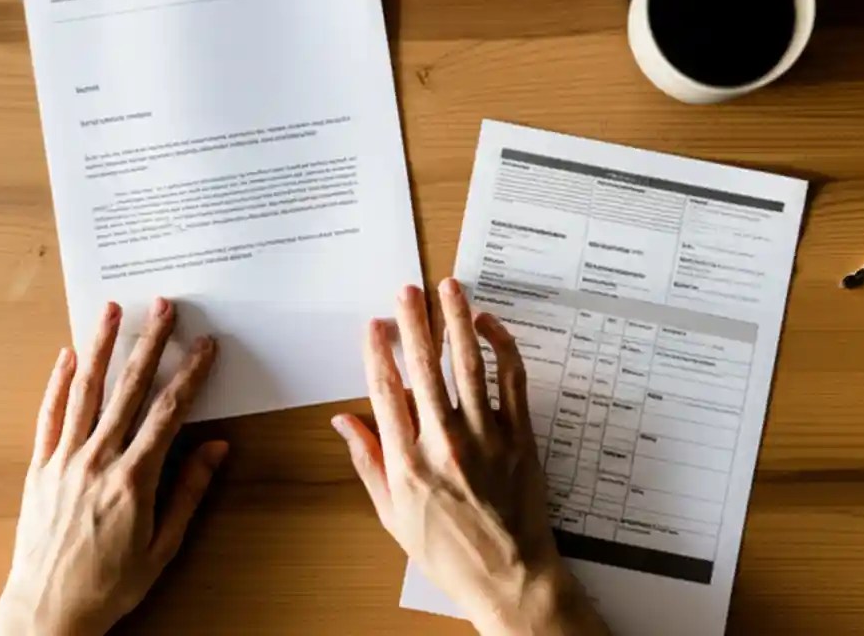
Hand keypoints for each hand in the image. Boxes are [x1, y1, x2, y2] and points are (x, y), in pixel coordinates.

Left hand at [0, 298, 225, 635]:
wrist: (48, 612)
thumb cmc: (109, 586)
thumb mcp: (163, 546)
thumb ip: (189, 491)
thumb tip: (216, 448)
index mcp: (133, 480)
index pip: (169, 413)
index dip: (190, 374)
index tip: (206, 346)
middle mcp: (96, 461)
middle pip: (128, 389)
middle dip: (149, 343)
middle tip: (163, 307)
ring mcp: (63, 461)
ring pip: (84, 391)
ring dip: (99, 346)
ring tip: (110, 310)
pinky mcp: (38, 469)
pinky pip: (48, 416)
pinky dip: (57, 383)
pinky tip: (65, 356)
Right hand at [332, 280, 610, 635]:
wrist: (508, 577)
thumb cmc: (448, 552)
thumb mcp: (392, 515)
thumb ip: (368, 462)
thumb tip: (344, 421)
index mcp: (407, 463)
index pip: (387, 392)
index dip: (378, 353)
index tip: (373, 326)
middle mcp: (445, 443)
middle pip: (425, 368)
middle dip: (414, 322)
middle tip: (406, 290)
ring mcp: (486, 436)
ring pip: (469, 364)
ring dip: (457, 321)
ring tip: (449, 288)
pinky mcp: (519, 436)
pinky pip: (511, 380)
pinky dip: (502, 347)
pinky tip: (489, 325)